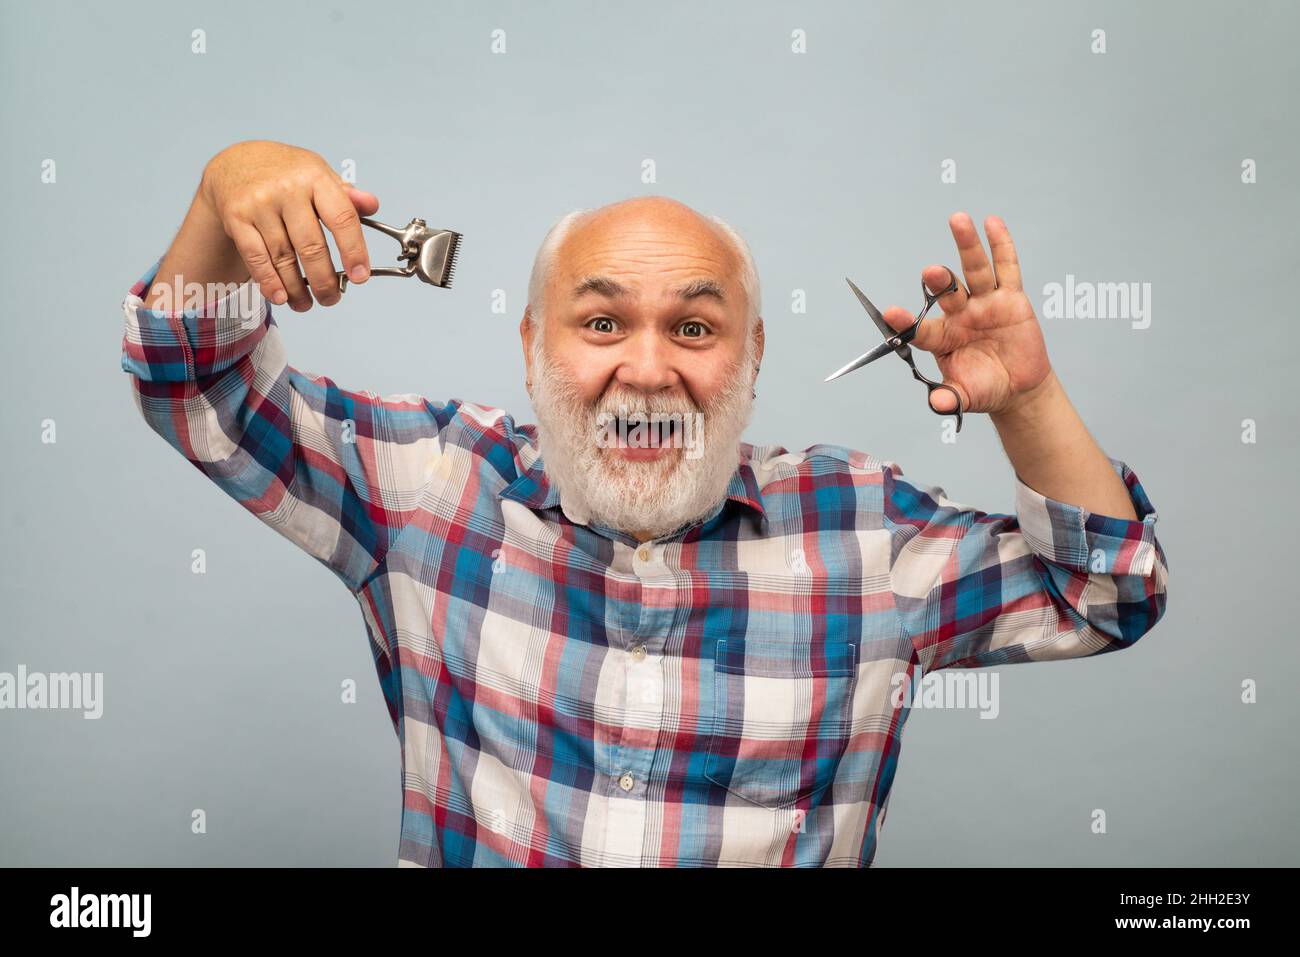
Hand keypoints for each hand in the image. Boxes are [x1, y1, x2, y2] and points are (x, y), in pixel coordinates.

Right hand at [200, 140, 379, 310]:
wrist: (237, 162)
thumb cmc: (286, 174)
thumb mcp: (319, 175)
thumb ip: (346, 195)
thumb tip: (371, 205)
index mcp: (315, 178)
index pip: (341, 219)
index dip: (354, 251)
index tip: (360, 276)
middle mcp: (287, 189)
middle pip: (311, 246)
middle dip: (324, 280)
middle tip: (331, 299)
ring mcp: (259, 204)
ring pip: (283, 257)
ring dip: (296, 288)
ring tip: (306, 304)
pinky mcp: (236, 217)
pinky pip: (256, 257)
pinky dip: (269, 281)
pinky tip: (280, 296)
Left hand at [880, 212, 1052, 416]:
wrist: (1017, 388)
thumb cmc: (985, 388)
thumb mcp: (965, 398)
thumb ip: (948, 399)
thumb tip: (935, 404)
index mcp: (942, 338)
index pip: (920, 328)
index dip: (905, 321)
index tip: (890, 313)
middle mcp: (959, 315)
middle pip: (947, 291)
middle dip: (939, 281)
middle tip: (930, 271)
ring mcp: (984, 303)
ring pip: (974, 271)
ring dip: (967, 246)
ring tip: (957, 220)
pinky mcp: (1010, 298)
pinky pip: (1006, 269)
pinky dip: (1001, 246)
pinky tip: (992, 223)